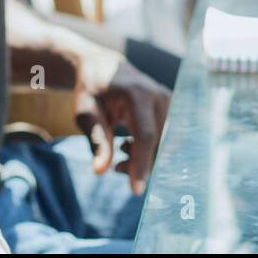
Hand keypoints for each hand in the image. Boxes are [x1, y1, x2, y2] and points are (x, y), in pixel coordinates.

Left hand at [72, 45, 171, 195]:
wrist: (103, 67)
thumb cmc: (91, 90)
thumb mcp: (86, 112)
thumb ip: (96, 140)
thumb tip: (101, 171)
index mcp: (137, 94)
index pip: (145, 135)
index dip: (141, 164)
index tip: (136, 190)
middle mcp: (159, 96)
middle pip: (157, 143)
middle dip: (139, 164)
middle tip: (117, 168)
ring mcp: (169, 101)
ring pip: (164, 143)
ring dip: (145, 157)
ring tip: (121, 152)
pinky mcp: (171, 108)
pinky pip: (166, 137)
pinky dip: (150, 148)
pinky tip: (130, 146)